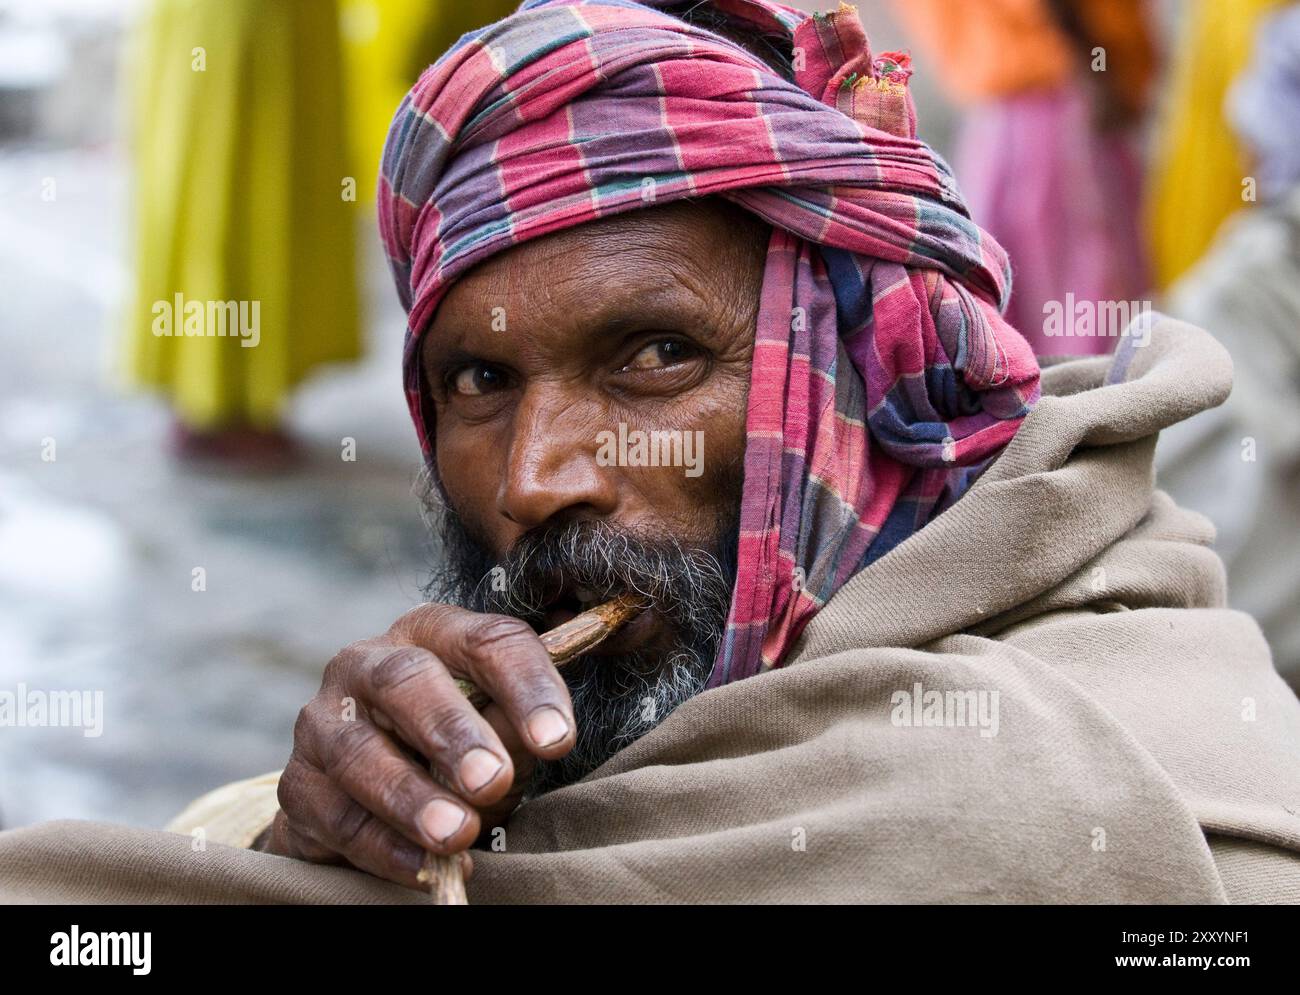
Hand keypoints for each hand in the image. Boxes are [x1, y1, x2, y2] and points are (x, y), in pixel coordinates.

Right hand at [260, 604, 576, 888]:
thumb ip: (515, 730)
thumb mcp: (498, 734)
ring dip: (411, 796)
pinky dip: (382, 845)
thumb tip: (541, 736)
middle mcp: (368, 663)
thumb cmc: (453, 752)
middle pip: (406, 679)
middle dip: (452, 731)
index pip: (486, 640)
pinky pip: (336, 814)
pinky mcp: (299, 782)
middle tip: (491, 778)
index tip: (558, 740)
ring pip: (360, 750)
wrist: (373, 801)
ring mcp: (324, 720)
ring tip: (457, 832)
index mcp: (432, 634)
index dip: (526, 686)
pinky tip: (423, 866)